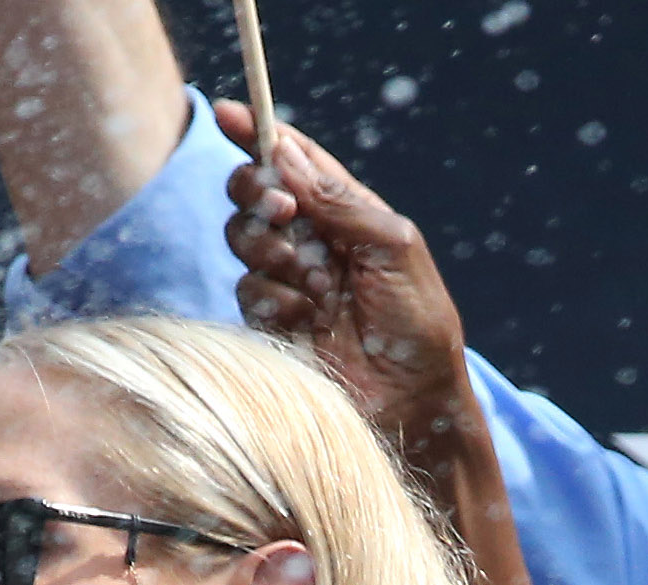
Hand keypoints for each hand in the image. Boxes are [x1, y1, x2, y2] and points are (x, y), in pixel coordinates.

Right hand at [218, 102, 482, 469]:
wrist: (410, 405)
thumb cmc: (417, 326)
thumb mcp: (393, 247)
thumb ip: (338, 200)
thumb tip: (283, 153)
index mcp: (348, 215)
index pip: (296, 163)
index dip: (261, 136)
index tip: (230, 115)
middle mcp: (313, 243)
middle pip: (255, 195)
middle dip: (258, 193)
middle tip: (283, 211)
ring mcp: (289, 284)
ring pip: (244, 241)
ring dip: (272, 253)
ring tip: (314, 283)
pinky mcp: (271, 324)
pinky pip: (248, 291)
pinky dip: (275, 300)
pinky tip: (307, 320)